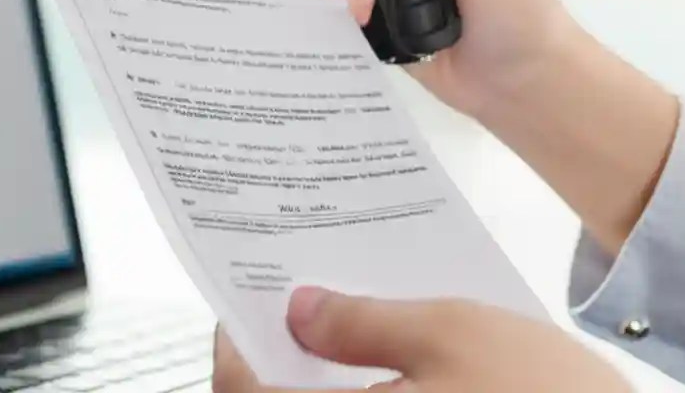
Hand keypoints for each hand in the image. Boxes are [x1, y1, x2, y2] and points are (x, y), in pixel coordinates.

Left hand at [211, 287, 629, 392]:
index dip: (235, 343)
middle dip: (285, 353)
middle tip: (298, 300)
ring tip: (346, 320)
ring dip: (328, 376)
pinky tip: (392, 360)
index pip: (241, 390)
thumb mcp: (449, 331)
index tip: (244, 304)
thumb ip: (362, 321)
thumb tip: (303, 310)